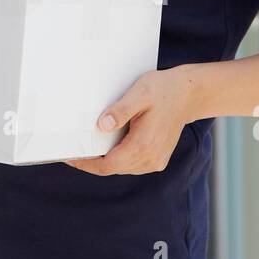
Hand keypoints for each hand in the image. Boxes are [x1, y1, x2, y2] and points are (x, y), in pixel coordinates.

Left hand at [64, 66, 197, 175]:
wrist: (189, 94)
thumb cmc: (163, 91)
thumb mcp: (139, 94)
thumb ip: (120, 111)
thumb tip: (101, 126)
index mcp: (143, 146)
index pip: (107, 165)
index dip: (86, 164)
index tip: (69, 157)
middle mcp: (150, 158)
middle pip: (112, 168)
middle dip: (92, 162)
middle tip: (72, 151)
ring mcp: (155, 161)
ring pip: (122, 167)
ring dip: (105, 160)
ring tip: (87, 147)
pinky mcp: (157, 159)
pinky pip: (131, 164)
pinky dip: (118, 158)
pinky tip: (109, 145)